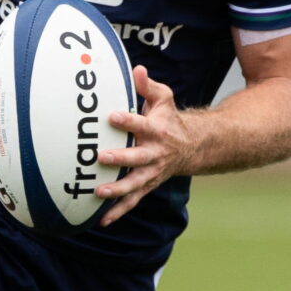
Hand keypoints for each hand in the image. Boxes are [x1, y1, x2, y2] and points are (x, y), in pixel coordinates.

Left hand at [95, 67, 193, 225]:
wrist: (191, 147)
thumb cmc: (169, 119)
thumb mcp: (164, 98)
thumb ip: (149, 86)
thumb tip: (137, 70)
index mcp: (157, 131)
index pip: (141, 124)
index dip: (127, 121)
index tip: (112, 116)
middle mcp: (154, 154)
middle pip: (137, 158)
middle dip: (120, 158)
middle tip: (100, 156)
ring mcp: (151, 172)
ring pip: (134, 184)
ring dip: (117, 190)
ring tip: (99, 192)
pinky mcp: (146, 185)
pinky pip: (132, 201)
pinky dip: (118, 212)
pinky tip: (102, 220)